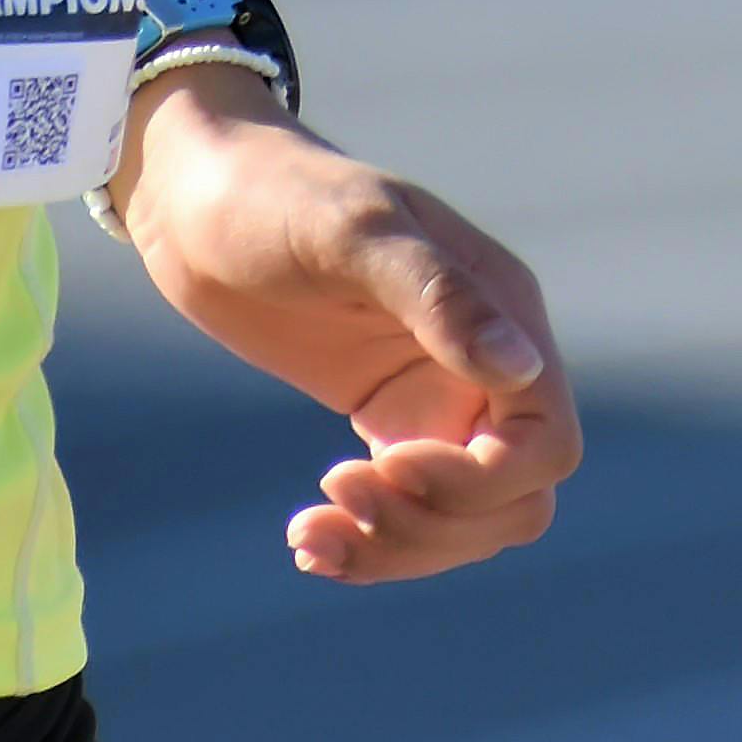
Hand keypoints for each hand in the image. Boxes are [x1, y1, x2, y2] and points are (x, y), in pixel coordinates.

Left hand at [115, 74, 579, 583]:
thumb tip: (522, 368)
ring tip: (308, 533)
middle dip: (433, 525)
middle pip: (511, 502)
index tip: (390, 463)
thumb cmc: (274, 194)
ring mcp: (435, 396)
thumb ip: (439, 298)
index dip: (481, 482)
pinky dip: (367, 543)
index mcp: (501, 312)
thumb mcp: (352, 235)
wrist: (196, 194)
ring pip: (461, 523)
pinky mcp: (384, 419)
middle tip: (335, 489)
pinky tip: (305, 539)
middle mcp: (482, 363)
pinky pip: (407, 511)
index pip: (546, 444)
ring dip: (394, 547)